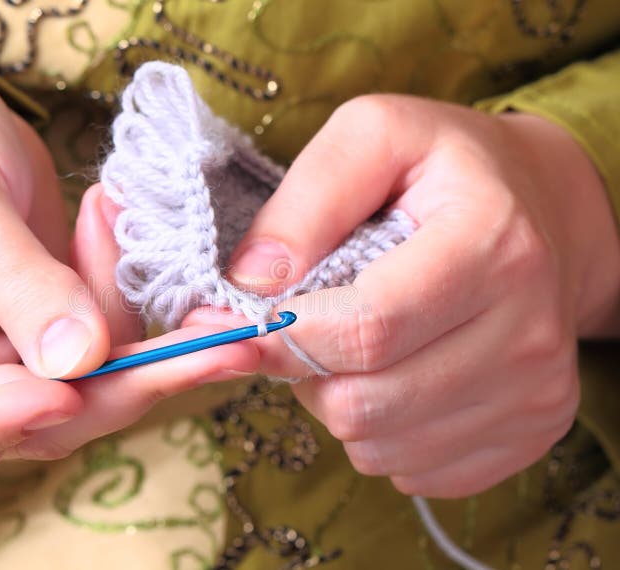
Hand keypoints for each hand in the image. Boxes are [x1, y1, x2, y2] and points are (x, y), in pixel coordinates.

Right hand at [0, 59, 258, 526]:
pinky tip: (130, 237)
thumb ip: (15, 287)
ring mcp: (9, 360)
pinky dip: (140, 300)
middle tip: (216, 345)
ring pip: (97, 388)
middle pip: (40, 430)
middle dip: (130, 387)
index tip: (56, 391)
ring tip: (208, 297)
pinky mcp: (57, 329)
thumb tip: (81, 363)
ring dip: (161, 348)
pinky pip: (115, 341)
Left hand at [185, 95, 619, 496]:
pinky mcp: (532, 432)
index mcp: (492, 245)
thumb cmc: (450, 168)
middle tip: (312, 326)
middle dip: (308, 372)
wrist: (551, 210)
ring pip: (378, 446)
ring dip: (340, 402)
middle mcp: (529, 332)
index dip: (286, 337)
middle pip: (364, 402)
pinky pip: (413, 471)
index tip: (243, 326)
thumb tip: (251, 286)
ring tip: (356, 345)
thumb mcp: (375, 136)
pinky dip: (380, 433)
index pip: (366, 329)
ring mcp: (537, 393)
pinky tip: (394, 376)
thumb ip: (307, 201)